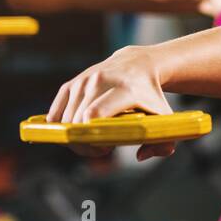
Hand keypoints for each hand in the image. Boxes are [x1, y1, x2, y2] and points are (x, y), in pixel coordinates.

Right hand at [49, 46, 176, 160]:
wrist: (138, 65)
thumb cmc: (151, 96)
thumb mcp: (164, 116)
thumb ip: (162, 142)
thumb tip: (140, 156)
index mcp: (125, 88)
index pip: (96, 114)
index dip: (93, 136)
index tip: (107, 147)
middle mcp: (102, 80)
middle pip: (78, 120)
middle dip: (85, 142)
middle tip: (102, 149)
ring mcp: (84, 80)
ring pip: (66, 118)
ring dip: (74, 137)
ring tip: (94, 140)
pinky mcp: (72, 83)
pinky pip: (56, 111)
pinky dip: (61, 128)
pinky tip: (77, 133)